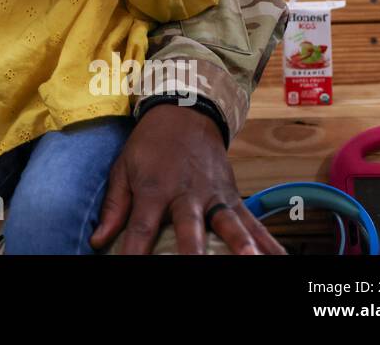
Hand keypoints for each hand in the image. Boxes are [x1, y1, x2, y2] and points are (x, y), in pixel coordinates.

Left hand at [90, 103, 284, 254]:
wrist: (184, 112)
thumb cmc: (149, 145)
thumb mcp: (123, 168)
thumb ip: (114, 207)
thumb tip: (98, 241)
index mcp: (154, 189)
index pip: (141, 227)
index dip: (134, 251)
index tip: (129, 269)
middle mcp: (186, 193)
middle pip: (189, 226)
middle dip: (192, 250)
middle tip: (195, 264)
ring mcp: (214, 194)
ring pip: (229, 223)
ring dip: (240, 244)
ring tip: (250, 261)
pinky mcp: (233, 195)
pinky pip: (253, 221)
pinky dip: (268, 241)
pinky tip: (281, 258)